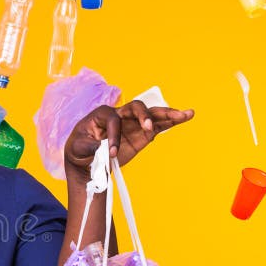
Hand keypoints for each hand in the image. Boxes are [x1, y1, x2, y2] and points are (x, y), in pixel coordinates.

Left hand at [64, 101, 194, 176]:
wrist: (84, 158)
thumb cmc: (79, 148)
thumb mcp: (78, 147)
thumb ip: (91, 146)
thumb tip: (104, 149)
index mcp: (102, 114)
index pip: (113, 120)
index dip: (114, 136)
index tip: (112, 153)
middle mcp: (120, 115)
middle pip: (136, 108)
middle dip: (144, 115)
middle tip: (148, 126)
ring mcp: (132, 124)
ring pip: (152, 115)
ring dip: (168, 114)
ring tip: (187, 113)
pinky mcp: (141, 135)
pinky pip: (157, 127)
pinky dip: (170, 123)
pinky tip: (185, 118)